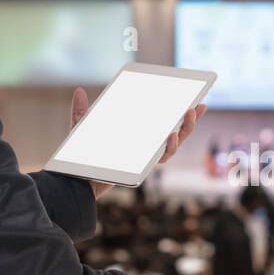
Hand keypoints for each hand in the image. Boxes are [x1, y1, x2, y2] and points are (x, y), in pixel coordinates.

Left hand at [71, 87, 205, 198]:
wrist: (76, 183)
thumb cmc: (79, 160)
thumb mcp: (81, 129)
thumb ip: (81, 112)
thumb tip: (79, 91)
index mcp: (136, 138)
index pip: (161, 125)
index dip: (178, 116)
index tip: (193, 102)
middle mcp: (144, 150)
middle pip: (174, 134)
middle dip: (189, 121)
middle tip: (198, 106)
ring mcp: (144, 159)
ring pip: (173, 146)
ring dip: (184, 130)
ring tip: (188, 113)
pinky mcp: (143, 167)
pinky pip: (161, 158)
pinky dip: (169, 146)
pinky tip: (171, 134)